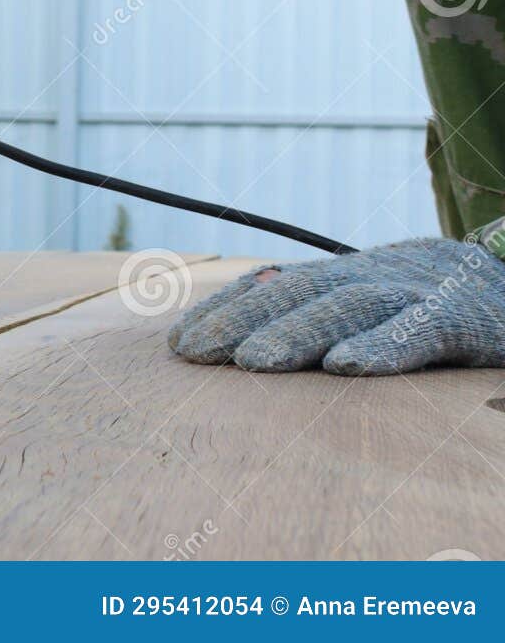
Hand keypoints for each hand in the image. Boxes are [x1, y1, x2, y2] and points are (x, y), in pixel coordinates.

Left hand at [168, 238, 504, 374]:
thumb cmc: (437, 301)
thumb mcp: (372, 300)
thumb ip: (314, 306)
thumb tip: (242, 320)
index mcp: (347, 276)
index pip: (275, 286)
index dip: (226, 309)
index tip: (176, 342)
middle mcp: (374, 276)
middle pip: (299, 291)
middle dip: (240, 319)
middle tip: (191, 350)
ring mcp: (419, 292)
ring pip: (350, 305)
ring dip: (296, 332)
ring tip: (251, 362)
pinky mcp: (465, 319)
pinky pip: (420, 330)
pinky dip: (383, 346)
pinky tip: (346, 366)